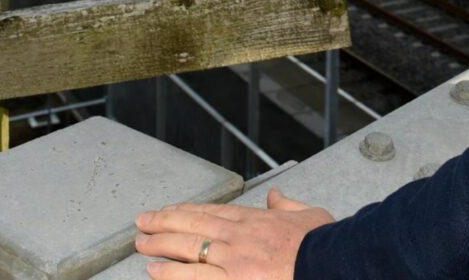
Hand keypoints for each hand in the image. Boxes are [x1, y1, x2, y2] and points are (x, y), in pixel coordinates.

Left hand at [136, 188, 333, 278]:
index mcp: (254, 220)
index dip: (186, 210)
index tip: (170, 210)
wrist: (328, 263)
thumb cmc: (321, 244)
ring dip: (159, 245)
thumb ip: (287, 205)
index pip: (211, 211)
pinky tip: (154, 270)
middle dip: (163, 222)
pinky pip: (193, 277)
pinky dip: (171, 272)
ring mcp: (231, 260)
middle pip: (191, 225)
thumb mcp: (309, 215)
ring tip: (140, 244)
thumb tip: (276, 197)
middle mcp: (237, 236)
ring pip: (186, 248)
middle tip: (142, 222)